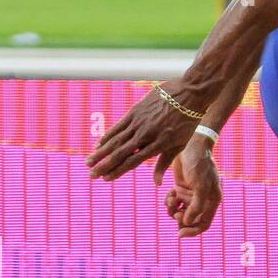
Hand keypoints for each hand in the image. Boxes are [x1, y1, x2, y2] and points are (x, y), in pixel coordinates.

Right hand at [86, 79, 203, 183]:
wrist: (189, 94)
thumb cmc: (187, 122)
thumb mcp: (180, 145)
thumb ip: (164, 163)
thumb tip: (156, 184)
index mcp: (158, 145)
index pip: (133, 162)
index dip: (118, 171)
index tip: (106, 179)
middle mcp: (146, 135)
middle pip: (120, 153)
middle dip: (104, 166)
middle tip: (92, 175)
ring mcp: (139, 122)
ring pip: (115, 141)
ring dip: (100, 153)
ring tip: (88, 163)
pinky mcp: (135, 111)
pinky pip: (117, 126)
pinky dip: (107, 136)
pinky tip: (98, 145)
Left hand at [164, 142, 222, 237]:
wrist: (193, 147)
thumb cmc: (200, 165)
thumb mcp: (200, 186)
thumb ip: (196, 206)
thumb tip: (187, 222)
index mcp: (212, 201)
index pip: (204, 223)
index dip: (193, 231)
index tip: (179, 234)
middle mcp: (203, 200)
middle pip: (191, 220)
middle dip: (181, 219)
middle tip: (174, 213)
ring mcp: (191, 195)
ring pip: (180, 212)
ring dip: (172, 210)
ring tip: (170, 200)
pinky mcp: (181, 189)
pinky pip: (173, 203)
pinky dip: (169, 201)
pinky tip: (169, 194)